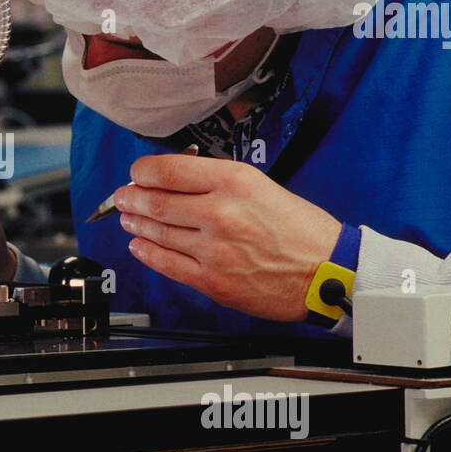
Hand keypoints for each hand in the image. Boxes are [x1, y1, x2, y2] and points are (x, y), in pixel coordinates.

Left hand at [113, 155, 340, 321]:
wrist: (328, 272)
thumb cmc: (301, 230)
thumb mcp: (262, 186)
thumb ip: (218, 182)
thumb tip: (176, 179)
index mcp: (234, 182)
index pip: (168, 170)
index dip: (142, 171)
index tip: (137, 172)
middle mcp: (220, 213)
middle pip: (155, 201)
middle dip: (130, 197)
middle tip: (122, 196)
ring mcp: (213, 250)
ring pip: (157, 232)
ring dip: (135, 224)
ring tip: (128, 218)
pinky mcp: (212, 280)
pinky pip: (167, 263)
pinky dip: (147, 252)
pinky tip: (139, 245)